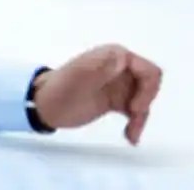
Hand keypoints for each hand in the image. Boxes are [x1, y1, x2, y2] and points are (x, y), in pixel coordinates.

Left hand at [31, 44, 161, 144]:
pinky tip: (130, 136)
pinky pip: (135, 111)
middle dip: (145, 103)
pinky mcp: (116, 100)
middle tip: (133, 121)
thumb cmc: (62, 89)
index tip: (134, 108)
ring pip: (144, 100)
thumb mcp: (80, 75)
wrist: (45, 105)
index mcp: (117, 56)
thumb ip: (103, 66)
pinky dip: (136, 123)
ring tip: (131, 135)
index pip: (148, 70)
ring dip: (141, 118)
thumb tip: (124, 59)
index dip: (147, 90)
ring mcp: (120, 85)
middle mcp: (122, 68)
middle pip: (149, 85)